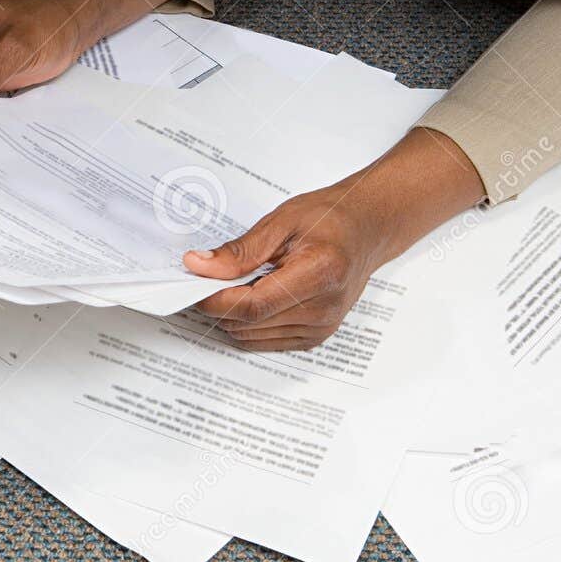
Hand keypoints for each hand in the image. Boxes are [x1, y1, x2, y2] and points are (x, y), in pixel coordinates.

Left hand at [184, 128, 487, 351]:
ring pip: (252, 338)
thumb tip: (198, 266)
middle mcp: (324, 309)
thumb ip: (239, 250)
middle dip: (218, 305)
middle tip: (206, 279)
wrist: (367, 230)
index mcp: (320, 274)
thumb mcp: (282, 221)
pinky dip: (248, 324)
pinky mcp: (315, 338)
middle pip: (249, 325)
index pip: (252, 305)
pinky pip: (265, 342)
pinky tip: (252, 297)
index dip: (215, 299)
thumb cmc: (331, 219)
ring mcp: (322, 328)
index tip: (193, 284)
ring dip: (232, 316)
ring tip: (234, 284)